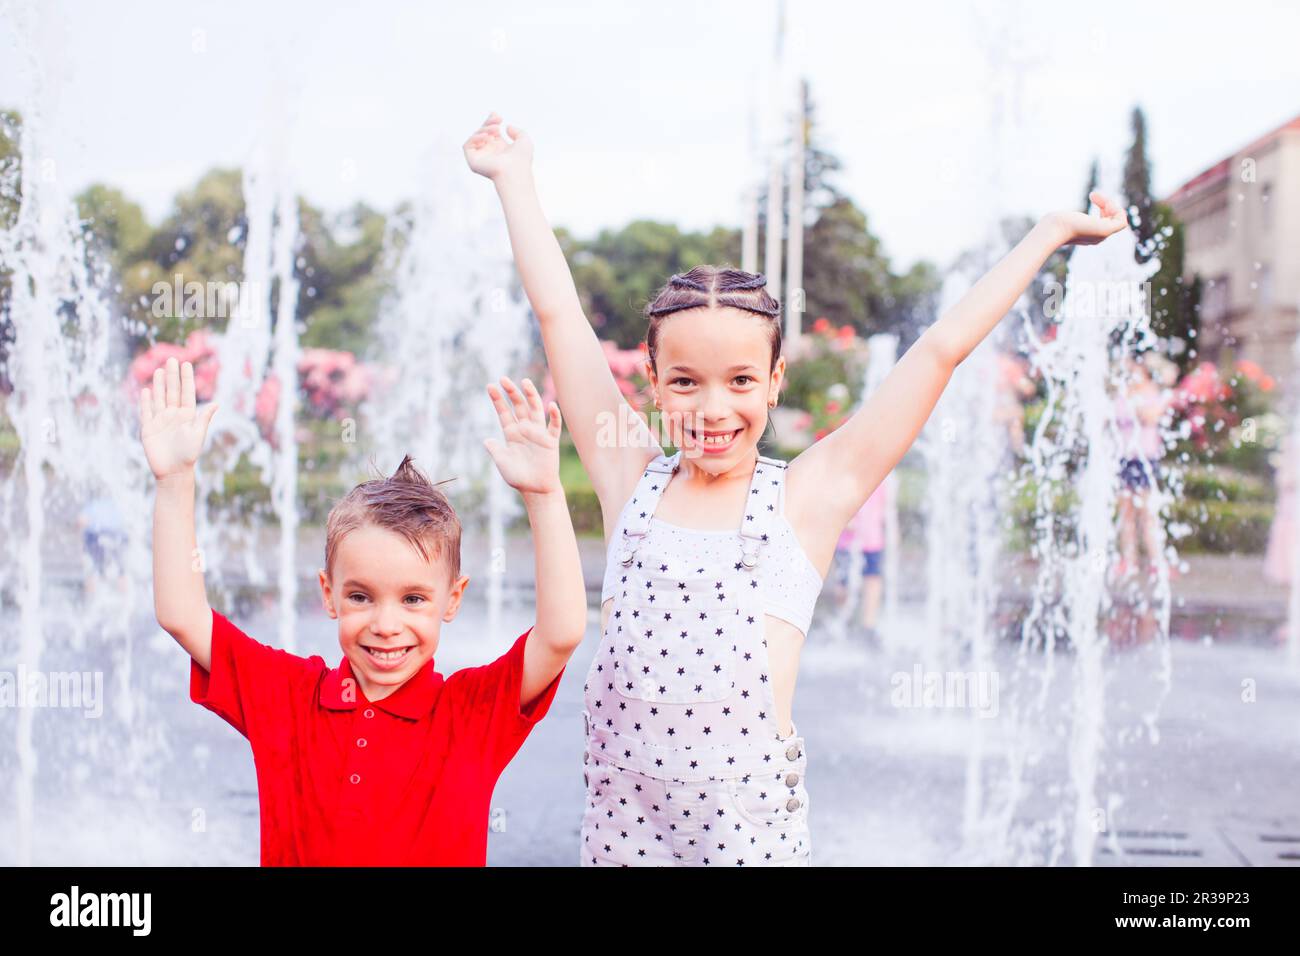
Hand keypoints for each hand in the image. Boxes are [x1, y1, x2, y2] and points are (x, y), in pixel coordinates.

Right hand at [139, 357, 218, 479]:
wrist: (173, 471)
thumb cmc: (189, 454)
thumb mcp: (198, 434)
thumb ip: (204, 418)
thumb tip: (216, 403)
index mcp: (187, 415)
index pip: (187, 392)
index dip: (186, 378)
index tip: (186, 363)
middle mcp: (174, 415)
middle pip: (172, 391)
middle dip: (172, 376)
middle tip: (172, 359)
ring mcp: (160, 420)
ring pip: (159, 398)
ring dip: (159, 385)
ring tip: (159, 370)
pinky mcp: (148, 428)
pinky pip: (146, 411)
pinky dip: (146, 401)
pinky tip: (146, 390)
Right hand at [463, 111, 533, 181]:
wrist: (515, 172)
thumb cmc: (521, 160)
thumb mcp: (524, 141)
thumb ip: (517, 131)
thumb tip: (506, 127)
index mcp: (499, 148)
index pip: (491, 131)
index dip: (492, 122)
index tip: (499, 117)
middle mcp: (489, 152)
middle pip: (482, 132)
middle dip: (488, 123)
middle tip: (497, 120)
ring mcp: (480, 156)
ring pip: (475, 136)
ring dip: (484, 129)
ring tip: (496, 129)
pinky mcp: (473, 161)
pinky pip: (467, 145)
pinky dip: (475, 138)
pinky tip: (486, 136)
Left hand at [483, 376, 562, 494]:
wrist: (535, 489)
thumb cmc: (518, 477)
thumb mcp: (502, 462)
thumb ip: (495, 450)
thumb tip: (486, 440)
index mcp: (511, 434)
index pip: (504, 412)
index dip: (497, 399)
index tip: (490, 386)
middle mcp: (525, 429)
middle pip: (518, 406)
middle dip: (511, 392)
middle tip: (503, 379)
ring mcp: (538, 433)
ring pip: (535, 409)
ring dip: (531, 395)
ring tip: (524, 382)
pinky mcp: (551, 441)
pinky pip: (553, 426)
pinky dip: (554, 416)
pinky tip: (551, 405)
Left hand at [1047, 191, 1128, 245]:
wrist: (1053, 229)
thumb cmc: (1055, 224)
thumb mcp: (1066, 217)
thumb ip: (1071, 219)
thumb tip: (1069, 217)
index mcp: (1091, 235)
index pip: (1107, 219)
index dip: (1105, 206)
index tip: (1092, 195)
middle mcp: (1098, 237)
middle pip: (1113, 218)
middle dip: (1107, 203)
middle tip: (1092, 195)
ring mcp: (1102, 235)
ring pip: (1118, 219)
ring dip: (1110, 204)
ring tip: (1095, 196)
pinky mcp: (1104, 231)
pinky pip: (1122, 222)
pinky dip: (1117, 210)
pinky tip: (1106, 203)